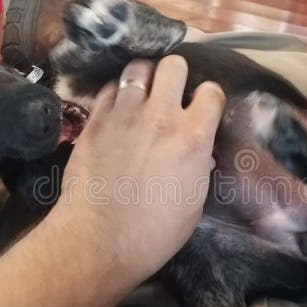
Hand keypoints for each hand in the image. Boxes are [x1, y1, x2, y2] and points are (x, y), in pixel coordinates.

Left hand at [46, 55, 225, 277]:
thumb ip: (198, 165)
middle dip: (176, 75)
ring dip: (144, 78)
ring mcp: (124, 114)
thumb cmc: (154, 233)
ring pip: (138, 68)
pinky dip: (117, 93)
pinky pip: (109, 88)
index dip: (209, 98)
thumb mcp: (194, 201)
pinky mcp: (94, 121)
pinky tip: (118, 108)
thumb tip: (198, 152)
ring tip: (142, 94)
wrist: (99, 242)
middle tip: (171, 92)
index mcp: (193, 137)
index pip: (212, 91)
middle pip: (174, 65)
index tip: (203, 108)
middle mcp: (161, 116)